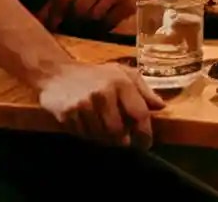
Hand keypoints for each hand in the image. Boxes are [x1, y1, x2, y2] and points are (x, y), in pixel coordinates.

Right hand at [37, 62, 165, 146]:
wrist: (56, 74)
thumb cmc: (95, 75)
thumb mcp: (122, 73)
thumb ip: (143, 89)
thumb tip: (161, 106)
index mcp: (121, 82)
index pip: (140, 114)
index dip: (145, 132)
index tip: (145, 143)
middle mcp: (103, 93)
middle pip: (119, 131)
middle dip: (121, 139)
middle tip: (121, 138)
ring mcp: (84, 104)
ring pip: (101, 136)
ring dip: (104, 137)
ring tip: (102, 126)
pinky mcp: (68, 114)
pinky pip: (84, 135)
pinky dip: (88, 134)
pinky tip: (87, 123)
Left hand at [39, 0, 136, 31]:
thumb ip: (55, 3)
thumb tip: (37, 21)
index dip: (55, 14)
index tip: (51, 26)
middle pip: (79, 8)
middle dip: (74, 20)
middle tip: (74, 24)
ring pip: (94, 17)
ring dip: (89, 23)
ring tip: (89, 20)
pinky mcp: (128, 3)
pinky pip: (109, 23)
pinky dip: (103, 26)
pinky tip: (103, 20)